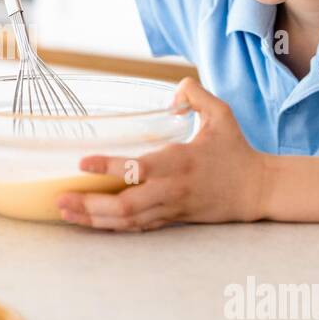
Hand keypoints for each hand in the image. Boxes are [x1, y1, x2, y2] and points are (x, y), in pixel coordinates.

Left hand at [55, 77, 266, 230]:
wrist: (258, 190)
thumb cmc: (236, 150)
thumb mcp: (221, 114)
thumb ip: (195, 94)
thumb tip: (172, 92)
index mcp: (180, 162)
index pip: (139, 168)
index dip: (109, 167)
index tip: (82, 162)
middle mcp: (171, 189)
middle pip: (125, 205)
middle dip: (90, 205)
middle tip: (60, 198)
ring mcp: (170, 208)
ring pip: (127, 221)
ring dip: (94, 219)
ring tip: (64, 212)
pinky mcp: (171, 219)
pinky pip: (136, 227)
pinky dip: (111, 227)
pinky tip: (88, 222)